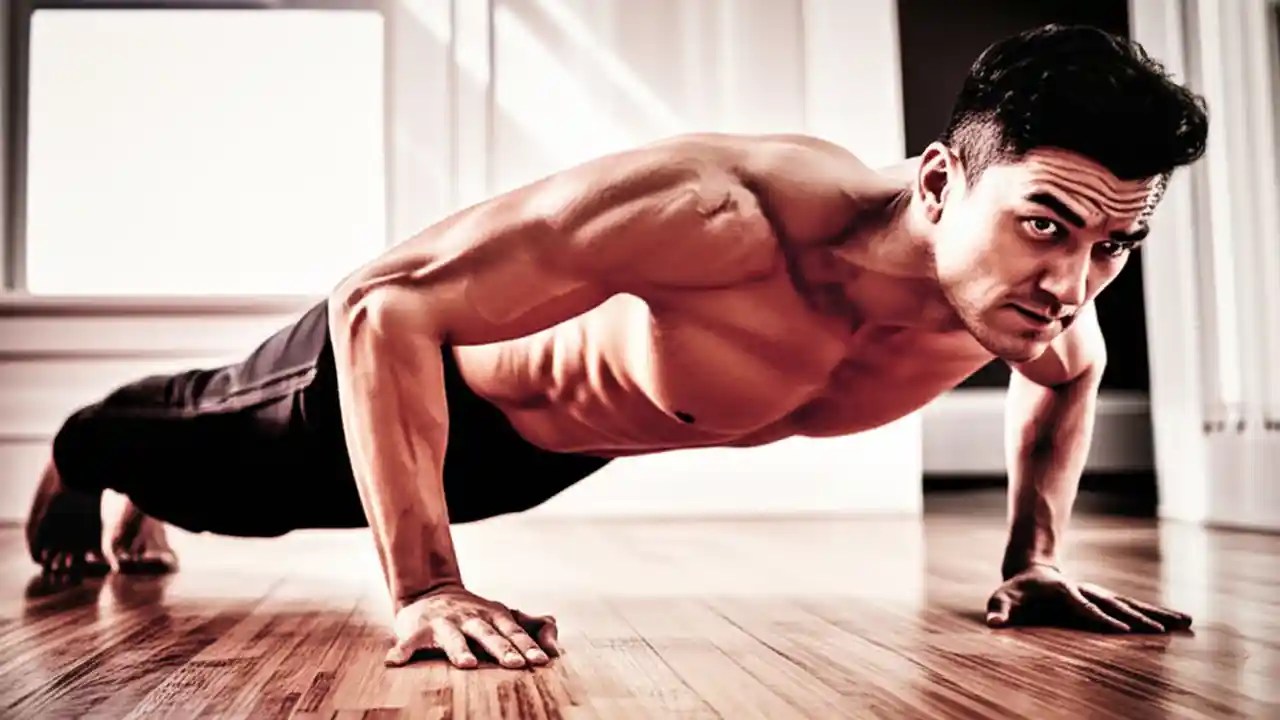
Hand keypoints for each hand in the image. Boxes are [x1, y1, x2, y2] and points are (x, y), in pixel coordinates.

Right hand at [385, 584, 561, 668]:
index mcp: (494, 615)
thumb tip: (555, 646)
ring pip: (453, 638)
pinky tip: (395, 662)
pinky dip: (403, 650)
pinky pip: (410, 642)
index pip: (514, 631)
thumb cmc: (475, 613)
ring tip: (468, 665)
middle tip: (516, 664)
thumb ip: (531, 627)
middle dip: (503, 649)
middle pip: (489, 634)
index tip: (543, 660)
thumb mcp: (503, 615)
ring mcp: (445, 623)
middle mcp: (471, 617)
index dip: (529, 645)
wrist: (431, 592)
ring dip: (460, 650)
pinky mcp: (419, 629)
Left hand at [986, 563, 1191, 632]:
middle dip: (1138, 619)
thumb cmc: (1016, 591)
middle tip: (1161, 631)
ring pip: (1131, 604)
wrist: (1031, 570)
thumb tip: (994, 624)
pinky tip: (1181, 620)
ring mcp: (1100, 594)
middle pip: (1116, 606)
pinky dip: (1157, 612)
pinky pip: (1135, 606)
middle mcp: (1087, 592)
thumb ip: (998, 610)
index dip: (1103, 620)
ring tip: (1186, 621)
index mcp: (1065, 594)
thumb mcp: (1003, 599)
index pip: (1086, 609)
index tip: (1124, 632)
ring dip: (1157, 613)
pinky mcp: (1107, 599)